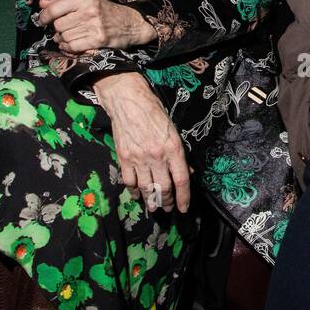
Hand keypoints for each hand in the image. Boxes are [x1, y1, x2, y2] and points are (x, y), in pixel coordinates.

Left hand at [39, 0, 155, 53]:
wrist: (131, 24)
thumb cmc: (106, 11)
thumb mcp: (87, 0)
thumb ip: (63, 0)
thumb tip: (42, 3)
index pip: (54, 9)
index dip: (44, 16)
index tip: (42, 20)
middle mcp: (89, 11)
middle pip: (58, 25)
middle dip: (57, 29)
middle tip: (63, 29)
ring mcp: (94, 26)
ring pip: (64, 37)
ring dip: (63, 39)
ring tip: (70, 36)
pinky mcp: (98, 40)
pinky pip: (73, 46)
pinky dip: (69, 47)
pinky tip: (73, 44)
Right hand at [95, 72, 190, 211]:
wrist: (128, 101)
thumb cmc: (154, 113)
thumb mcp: (173, 131)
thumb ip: (179, 154)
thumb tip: (186, 173)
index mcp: (173, 148)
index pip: (181, 180)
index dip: (184, 197)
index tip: (183, 208)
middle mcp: (157, 156)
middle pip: (164, 188)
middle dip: (167, 202)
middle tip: (168, 208)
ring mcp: (139, 158)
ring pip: (146, 189)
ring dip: (151, 201)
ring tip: (154, 207)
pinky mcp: (124, 158)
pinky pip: (129, 182)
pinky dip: (134, 191)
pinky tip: (138, 194)